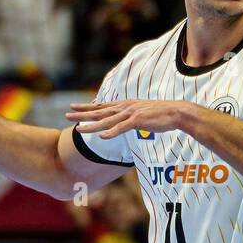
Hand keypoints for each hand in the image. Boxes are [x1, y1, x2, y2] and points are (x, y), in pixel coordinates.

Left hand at [66, 97, 189, 139]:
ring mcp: (130, 114)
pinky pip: (122, 128)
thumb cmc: (160, 114)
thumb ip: (130, 116)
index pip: (101, 106)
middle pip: (99, 112)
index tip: (73, 107)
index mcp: (124, 105)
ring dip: (91, 125)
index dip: (86, 107)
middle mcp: (124, 107)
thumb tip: (123, 120)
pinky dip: (112, 133)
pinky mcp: (138, 121)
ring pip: (106, 121)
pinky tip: (102, 137)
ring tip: (78, 129)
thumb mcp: (141, 112)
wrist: (175, 112)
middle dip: (81, 113)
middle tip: (66, 113)